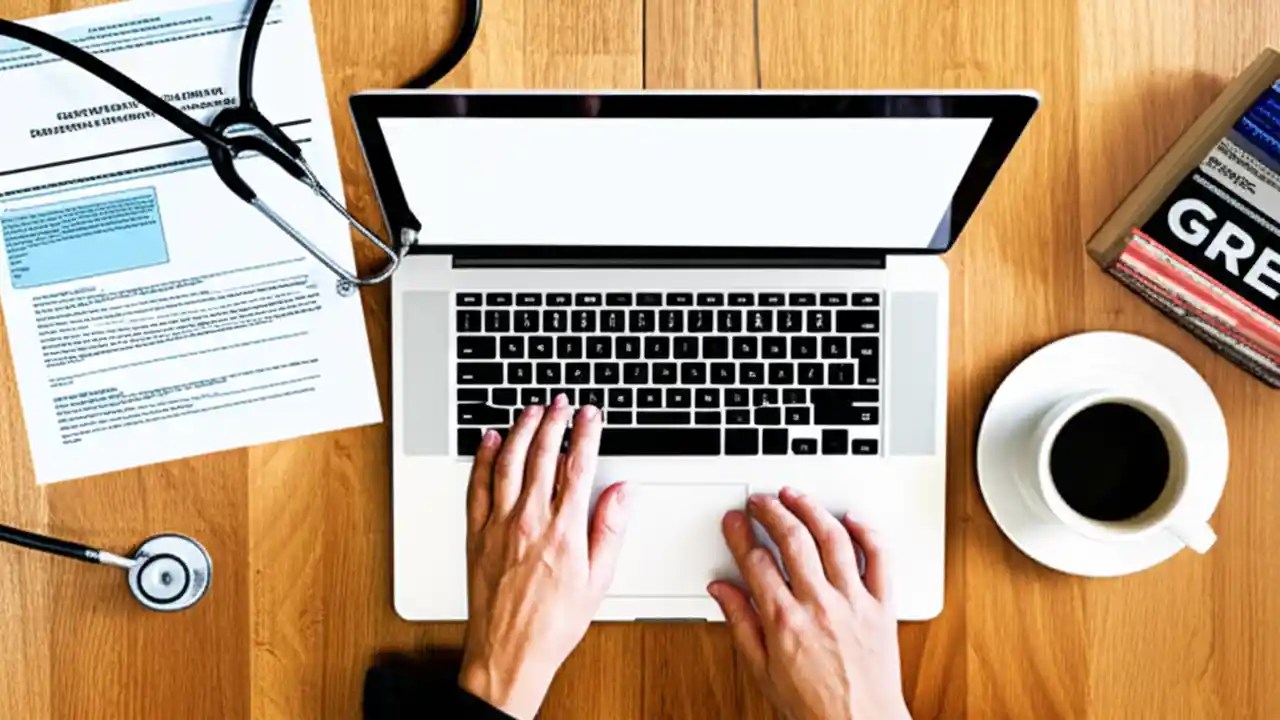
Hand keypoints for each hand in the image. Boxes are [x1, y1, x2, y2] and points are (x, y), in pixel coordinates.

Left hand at [459, 397, 629, 719]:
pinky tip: (490, 441)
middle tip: (560, 403)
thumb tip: (622, 493)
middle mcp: (528, 520)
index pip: (577, 466)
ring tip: (530, 411)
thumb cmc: (554, 623)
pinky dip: (484, 458)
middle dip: (553, 422)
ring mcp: (498, 524)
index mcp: (563, 531)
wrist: (509, 653)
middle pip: (541, 455)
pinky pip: (478, 485)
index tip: (589, 414)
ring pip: (508, 462)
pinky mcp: (476, 533)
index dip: (586, 433)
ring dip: (520, 431)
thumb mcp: (598, 580)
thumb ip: (610, 529)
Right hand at [708, 488, 909, 719]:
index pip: (756, 560)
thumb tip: (722, 590)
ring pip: (832, 537)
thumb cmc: (813, 706)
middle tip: (761, 501)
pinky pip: (880, 558)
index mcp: (785, 620)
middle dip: (771, 510)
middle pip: (792, 538)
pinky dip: (867, 532)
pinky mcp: (882, 605)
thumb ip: (741, 622)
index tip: (733, 520)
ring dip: (810, 509)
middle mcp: (820, 604)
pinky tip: (851, 518)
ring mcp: (854, 601)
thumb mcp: (762, 668)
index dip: (739, 533)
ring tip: (794, 495)